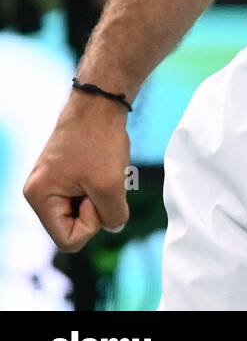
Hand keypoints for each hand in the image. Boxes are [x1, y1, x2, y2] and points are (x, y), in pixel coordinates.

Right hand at [22, 95, 130, 250]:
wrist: (102, 100)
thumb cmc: (100, 138)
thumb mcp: (111, 185)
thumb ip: (113, 217)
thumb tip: (113, 225)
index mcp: (39, 197)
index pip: (68, 240)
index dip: (91, 223)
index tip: (97, 193)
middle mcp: (39, 191)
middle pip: (73, 225)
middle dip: (96, 207)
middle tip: (102, 176)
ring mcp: (52, 180)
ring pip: (83, 208)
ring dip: (100, 193)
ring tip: (104, 167)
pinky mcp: (65, 171)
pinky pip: (85, 192)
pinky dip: (100, 182)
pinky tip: (104, 162)